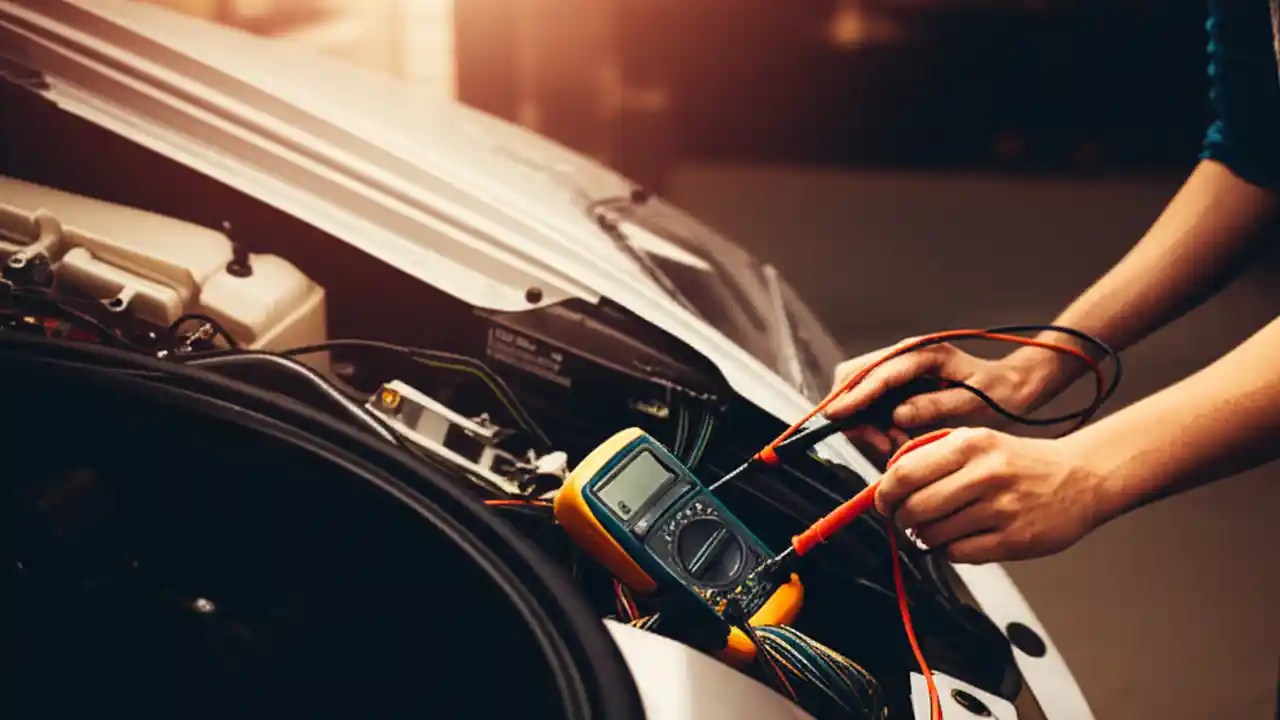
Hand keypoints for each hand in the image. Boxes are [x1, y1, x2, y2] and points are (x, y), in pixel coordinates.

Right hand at [824, 338, 1058, 454]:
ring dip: (866, 421)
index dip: (853, 396)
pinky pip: (871, 402)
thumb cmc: (1000, 392)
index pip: (876, 374)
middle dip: (854, 410)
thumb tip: (898, 415)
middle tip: (880, 441)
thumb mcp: (974, 403)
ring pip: (858, 391)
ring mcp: (900, 368)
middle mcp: (906, 355)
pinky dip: (876, 423)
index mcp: (924, 353)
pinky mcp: (898, 383)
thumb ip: (935, 406)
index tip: (835, 417)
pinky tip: (898, 437)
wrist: (1015, 386)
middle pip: (854, 376)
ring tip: (895, 442)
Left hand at [875, 427, 1106, 563]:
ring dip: (928, 535)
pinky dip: (952, 550)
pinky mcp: (1014, 540)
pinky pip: (959, 554)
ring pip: (933, 535)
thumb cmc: (1020, 461)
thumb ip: (932, 456)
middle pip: (914, 508)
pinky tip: (964, 537)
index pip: (904, 473)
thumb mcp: (977, 441)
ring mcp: (1001, 509)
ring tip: (942, 525)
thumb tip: (888, 482)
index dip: (884, 493)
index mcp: (970, 445)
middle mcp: (985, 474)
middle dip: (902, 518)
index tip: (882, 502)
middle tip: (907, 518)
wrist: (1081, 478)